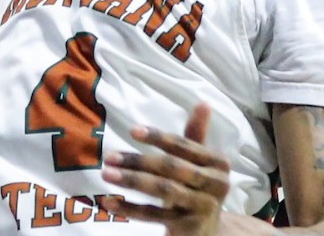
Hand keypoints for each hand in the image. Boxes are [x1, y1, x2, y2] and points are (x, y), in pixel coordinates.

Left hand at [104, 104, 243, 235]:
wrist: (207, 232)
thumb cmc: (197, 190)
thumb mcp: (198, 163)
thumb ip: (195, 136)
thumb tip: (203, 102)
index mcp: (218, 164)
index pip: (185, 146)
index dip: (159, 138)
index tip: (132, 131)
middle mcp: (216, 185)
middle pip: (172, 168)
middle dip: (138, 161)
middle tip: (108, 157)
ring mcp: (204, 208)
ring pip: (164, 190)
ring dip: (132, 181)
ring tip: (106, 174)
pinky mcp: (190, 228)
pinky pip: (156, 217)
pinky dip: (130, 209)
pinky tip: (108, 202)